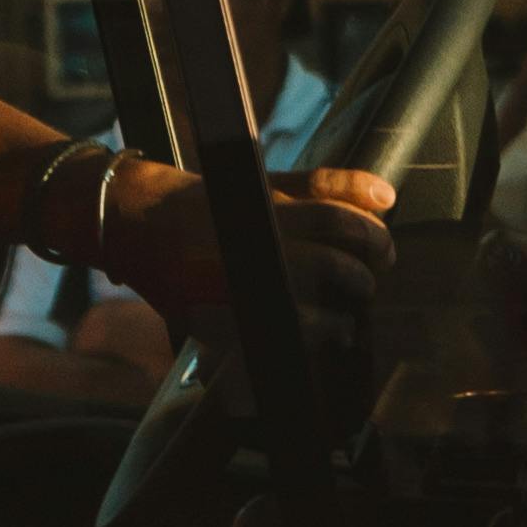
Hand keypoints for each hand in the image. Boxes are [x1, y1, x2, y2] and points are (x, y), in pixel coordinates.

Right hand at [99, 156, 392, 350]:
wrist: (139, 225)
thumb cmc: (213, 203)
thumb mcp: (266, 182)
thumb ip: (327, 185)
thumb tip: (387, 196)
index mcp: (263, 209)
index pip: (338, 222)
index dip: (372, 236)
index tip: (383, 250)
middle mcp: (248, 247)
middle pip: (329, 267)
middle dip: (360, 279)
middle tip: (365, 283)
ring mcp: (230, 289)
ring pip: (307, 313)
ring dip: (337, 321)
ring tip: (344, 321)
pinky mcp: (213, 323)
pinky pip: (270, 343)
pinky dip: (300, 344)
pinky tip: (312, 339)